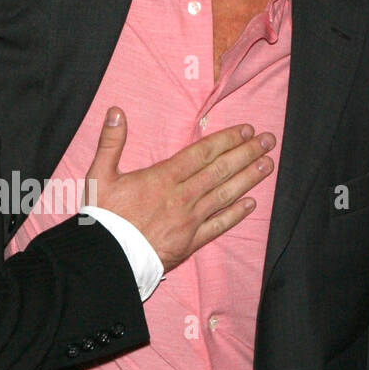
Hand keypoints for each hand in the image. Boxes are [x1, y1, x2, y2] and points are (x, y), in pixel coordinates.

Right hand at [85, 108, 274, 271]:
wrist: (107, 258)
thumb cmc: (103, 217)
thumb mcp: (99, 175)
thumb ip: (110, 142)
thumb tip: (116, 111)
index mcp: (163, 178)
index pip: (202, 153)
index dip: (227, 140)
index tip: (246, 130)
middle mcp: (182, 196)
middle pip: (220, 170)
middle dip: (247, 153)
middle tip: (269, 141)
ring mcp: (189, 220)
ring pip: (225, 195)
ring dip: (248, 179)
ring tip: (267, 165)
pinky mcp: (190, 242)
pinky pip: (219, 226)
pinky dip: (236, 214)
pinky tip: (251, 204)